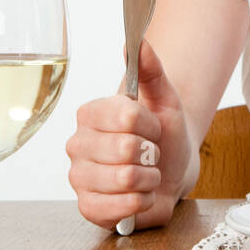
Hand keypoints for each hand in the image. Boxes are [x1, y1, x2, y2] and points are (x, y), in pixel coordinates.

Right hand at [66, 39, 193, 230]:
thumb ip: (151, 69)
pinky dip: (142, 201)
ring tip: (146, 173)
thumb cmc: (165, 134)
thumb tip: (139, 41)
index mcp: (89, 114)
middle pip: (125, 148)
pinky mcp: (87, 208)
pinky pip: (120, 207)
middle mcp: (77, 145)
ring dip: (150, 178)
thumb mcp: (164, 99)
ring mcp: (79, 178)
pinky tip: (139, 194)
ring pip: (125, 178)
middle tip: (150, 154)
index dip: (150, 125)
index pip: (125, 115)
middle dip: (152, 153)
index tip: (152, 128)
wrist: (173, 170)